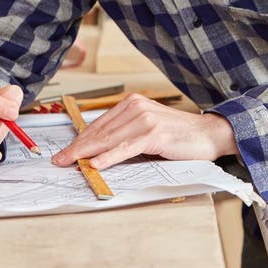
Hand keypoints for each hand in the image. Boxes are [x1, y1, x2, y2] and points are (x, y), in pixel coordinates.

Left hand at [51, 93, 237, 169]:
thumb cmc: (178, 136)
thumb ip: (126, 134)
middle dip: (77, 148)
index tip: (65, 152)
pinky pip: (126, 148)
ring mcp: (145, 119)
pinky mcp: (154, 134)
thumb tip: (98, 151)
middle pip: (100, 131)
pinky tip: (95, 164)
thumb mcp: (147, 129)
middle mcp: (136, 107)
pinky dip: (108, 158)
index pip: (100, 124)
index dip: (80, 140)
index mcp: (133, 103)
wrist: (208, 134)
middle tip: (59, 160)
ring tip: (70, 164)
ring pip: (109, 140)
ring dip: (86, 154)